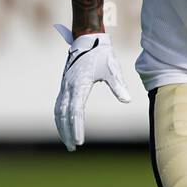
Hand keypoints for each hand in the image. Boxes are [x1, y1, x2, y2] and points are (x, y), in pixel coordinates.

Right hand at [53, 23, 130, 150]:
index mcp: (79, 84)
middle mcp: (68, 86)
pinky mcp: (65, 85)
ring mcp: (65, 86)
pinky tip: (64, 126)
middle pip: (64, 114)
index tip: (79, 140)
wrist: (88, 39)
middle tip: (72, 147)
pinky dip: (60, 118)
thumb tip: (126, 100)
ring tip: (68, 142)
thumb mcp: (112, 68)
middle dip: (67, 132)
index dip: (76, 127)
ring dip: (61, 127)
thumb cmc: (102, 54)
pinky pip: (59, 105)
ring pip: (59, 111)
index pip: (76, 111)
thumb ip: (118, 85)